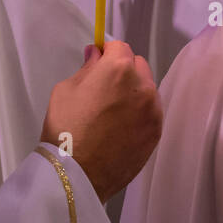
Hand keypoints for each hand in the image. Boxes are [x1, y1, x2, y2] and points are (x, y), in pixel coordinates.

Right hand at [41, 41, 161, 202]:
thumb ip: (87, 68)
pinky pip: (151, 111)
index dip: (107, 52)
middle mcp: (143, 86)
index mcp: (118, 69)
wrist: (76, 174)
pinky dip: (140, 112)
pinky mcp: (156, 132)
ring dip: (134, 91)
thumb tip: (96, 55)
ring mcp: (153, 111)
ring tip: (113, 111)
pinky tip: (122, 126)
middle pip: (137, 65)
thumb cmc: (65, 128)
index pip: (119, 47)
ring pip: (147, 89)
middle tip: (104, 88)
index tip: (97, 62)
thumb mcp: (66, 89)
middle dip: (123, 70)